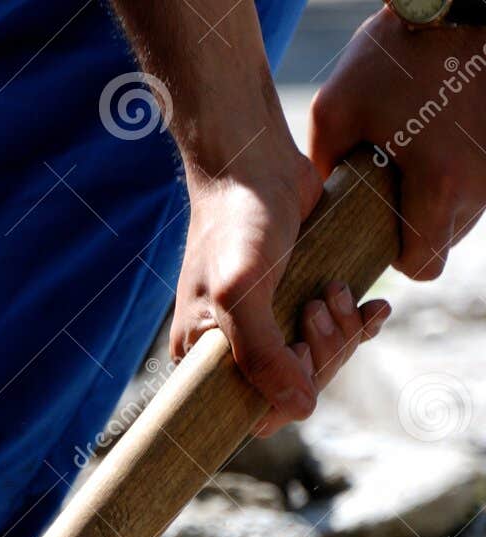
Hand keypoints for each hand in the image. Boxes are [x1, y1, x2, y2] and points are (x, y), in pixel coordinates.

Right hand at [172, 143, 390, 436]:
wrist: (253, 165)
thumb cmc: (234, 226)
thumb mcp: (240, 295)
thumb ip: (264, 356)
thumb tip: (299, 410)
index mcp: (202, 356)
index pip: (253, 410)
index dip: (287, 391)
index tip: (298, 347)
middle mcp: (232, 348)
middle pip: (295, 388)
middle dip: (323, 352)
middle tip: (319, 304)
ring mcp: (268, 325)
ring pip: (320, 362)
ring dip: (342, 331)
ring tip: (337, 289)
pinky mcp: (296, 301)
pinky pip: (336, 334)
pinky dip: (359, 323)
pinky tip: (373, 305)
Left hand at [311, 7, 485, 281]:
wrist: (458, 8)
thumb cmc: (394, 56)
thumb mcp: (336, 111)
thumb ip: (322, 167)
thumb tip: (312, 206)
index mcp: (439, 187)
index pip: (423, 265)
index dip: (399, 258)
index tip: (377, 234)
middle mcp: (480, 186)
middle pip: (445, 240)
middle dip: (414, 227)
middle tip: (385, 196)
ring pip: (465, 212)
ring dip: (436, 199)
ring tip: (408, 162)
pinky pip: (478, 180)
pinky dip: (455, 173)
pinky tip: (431, 144)